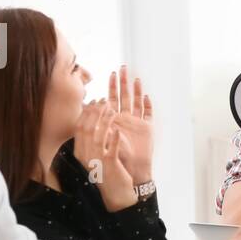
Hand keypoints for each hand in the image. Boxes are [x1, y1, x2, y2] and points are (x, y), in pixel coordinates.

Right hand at [73, 101, 137, 211]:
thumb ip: (91, 140)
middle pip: (86, 128)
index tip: (95, 101)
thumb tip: (91, 120)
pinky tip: (118, 129)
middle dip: (95, 112)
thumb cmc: (107, 171)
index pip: (79, 127)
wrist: (116, 193)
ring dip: (104, 121)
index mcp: (80, 151)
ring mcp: (96, 161)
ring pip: (97, 136)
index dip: (86, 112)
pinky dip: (114, 138)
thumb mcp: (95, 155)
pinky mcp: (109, 165)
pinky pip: (110, 149)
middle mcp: (85, 155)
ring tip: (112, 109)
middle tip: (104, 101)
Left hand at [107, 63, 153, 183]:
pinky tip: (146, 95)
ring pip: (136, 101)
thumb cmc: (114, 157)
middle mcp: (125, 119)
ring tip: (135, 77)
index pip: (111, 100)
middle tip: (122, 68)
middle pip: (124, 96)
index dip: (111, 88)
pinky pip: (148, 113)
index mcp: (113, 120)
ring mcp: (137, 122)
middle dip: (122, 83)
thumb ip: (99, 124)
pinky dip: (147, 104)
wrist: (129, 170)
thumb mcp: (102, 139)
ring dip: (135, 89)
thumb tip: (92, 110)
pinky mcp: (147, 128)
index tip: (109, 75)